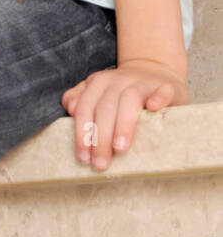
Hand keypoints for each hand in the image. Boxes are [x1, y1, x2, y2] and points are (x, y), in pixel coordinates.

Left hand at [61, 58, 188, 170]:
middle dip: (100, 138)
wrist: (154, 71)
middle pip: (105, 107)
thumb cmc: (122, 92)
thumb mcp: (98, 93)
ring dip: (123, 124)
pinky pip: (162, 91)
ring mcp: (143, 82)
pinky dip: (158, 98)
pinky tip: (154, 108)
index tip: (84, 158)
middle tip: (101, 164)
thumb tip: (71, 109)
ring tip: (120, 149)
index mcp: (99, 83)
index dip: (82, 132)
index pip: (85, 107)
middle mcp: (118, 80)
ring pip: (130, 99)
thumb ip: (80, 100)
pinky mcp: (165, 86)